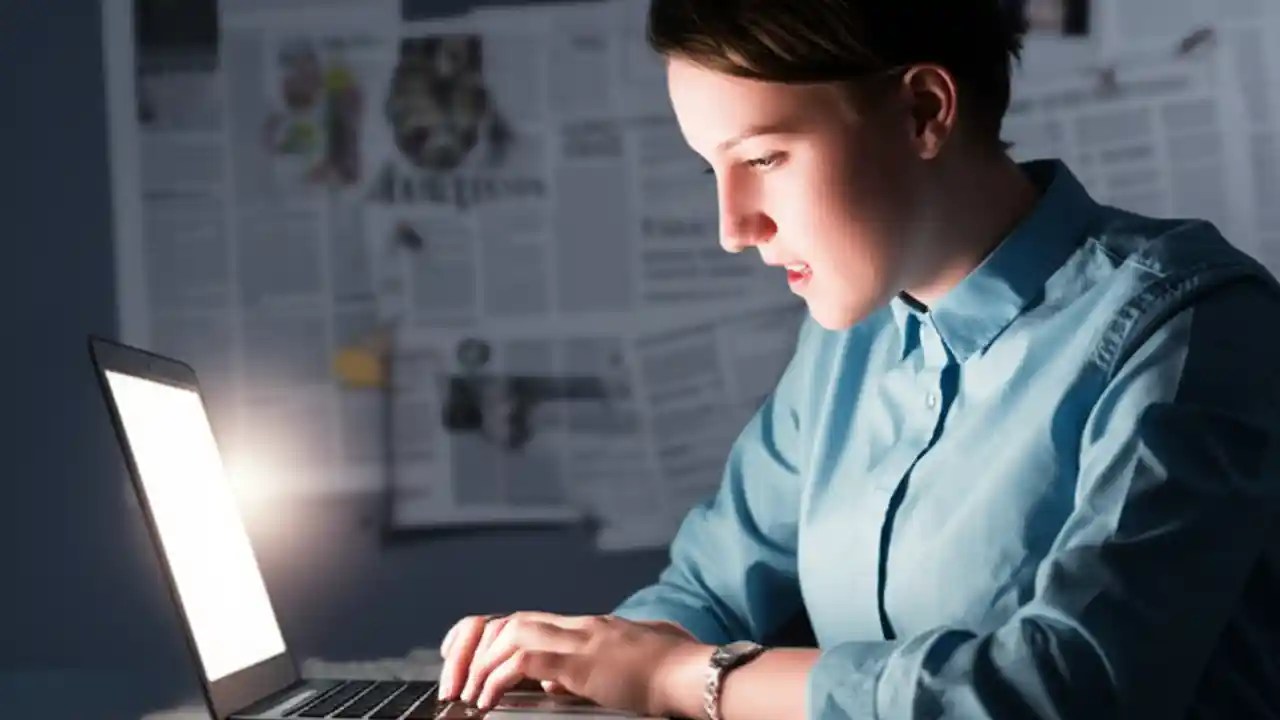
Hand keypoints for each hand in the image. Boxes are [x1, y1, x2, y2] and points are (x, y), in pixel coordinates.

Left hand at [437, 611, 704, 713]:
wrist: (692, 676)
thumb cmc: (665, 678)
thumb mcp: (613, 674)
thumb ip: (578, 675)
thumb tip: (552, 686)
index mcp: (583, 629)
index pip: (519, 619)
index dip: (482, 634)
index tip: (458, 655)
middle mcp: (577, 626)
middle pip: (506, 619)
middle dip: (469, 646)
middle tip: (451, 680)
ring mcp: (581, 638)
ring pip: (510, 632)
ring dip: (479, 664)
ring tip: (466, 694)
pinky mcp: (584, 659)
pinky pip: (527, 658)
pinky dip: (499, 676)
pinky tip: (488, 699)